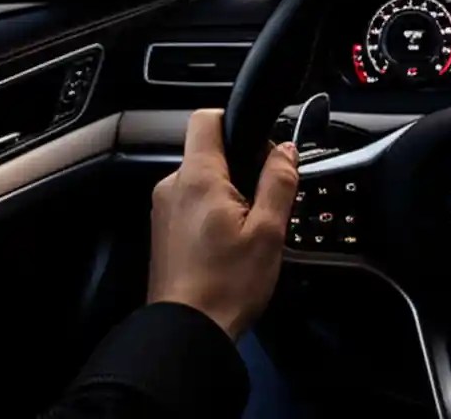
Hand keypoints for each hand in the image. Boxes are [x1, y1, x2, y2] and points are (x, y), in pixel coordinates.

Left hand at [147, 109, 298, 338]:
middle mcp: (173, 186)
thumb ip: (278, 182)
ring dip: (228, 195)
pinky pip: (192, 205)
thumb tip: (286, 150)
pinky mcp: (164, 231)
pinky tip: (230, 244)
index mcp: (198, 178)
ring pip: (202, 181)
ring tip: (249, 230)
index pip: (207, 118)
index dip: (235, 120)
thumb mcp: (268, 231)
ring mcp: (164, 209)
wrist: (187, 332)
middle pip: (208, 152)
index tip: (259, 145)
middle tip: (265, 202)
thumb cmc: (227, 285)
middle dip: (240, 167)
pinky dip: (214, 214)